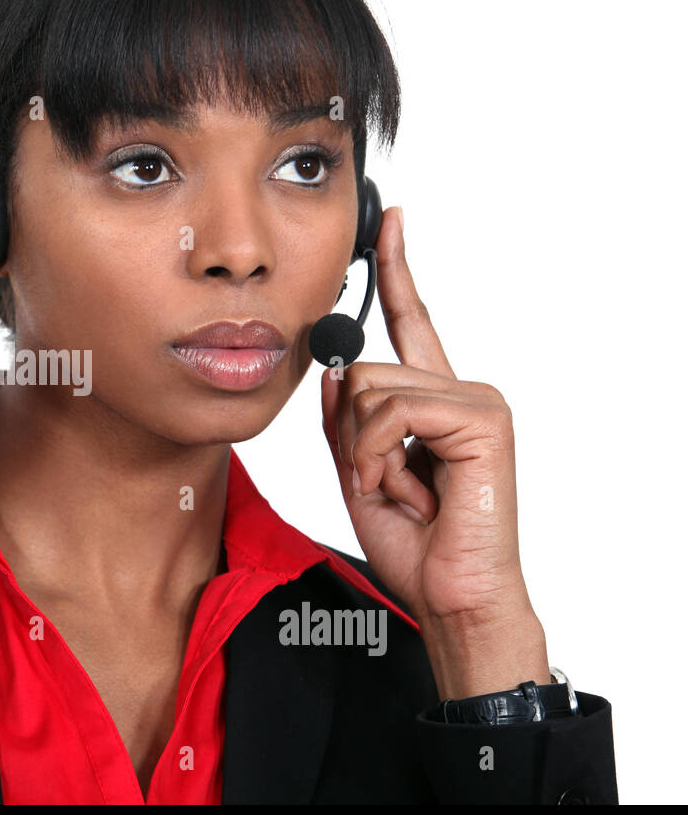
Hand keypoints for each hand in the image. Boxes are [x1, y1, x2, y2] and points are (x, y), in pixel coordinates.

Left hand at [319, 207, 547, 698]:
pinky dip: (379, 456)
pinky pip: (393, 412)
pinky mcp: (483, 418)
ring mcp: (475, 400)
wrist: (450, 593)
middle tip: (381, 480)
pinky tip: (407, 489)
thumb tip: (331, 370)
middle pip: (361, 369)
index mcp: (430, 399)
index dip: (395, 270)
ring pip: (370, 389)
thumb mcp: (356, 471)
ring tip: (400, 489)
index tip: (389, 221)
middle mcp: (458, 389)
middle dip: (350, 435)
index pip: (408, 320)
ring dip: (364, 453)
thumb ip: (342, 419)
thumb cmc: (412, 541)